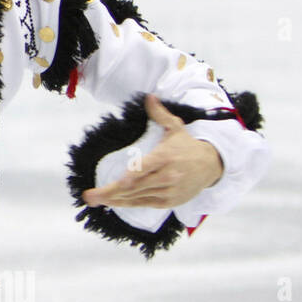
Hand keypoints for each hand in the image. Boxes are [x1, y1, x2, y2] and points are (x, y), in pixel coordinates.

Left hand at [83, 95, 224, 209]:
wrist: (212, 166)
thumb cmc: (187, 146)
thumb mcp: (175, 127)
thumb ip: (159, 114)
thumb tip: (149, 97)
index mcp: (165, 157)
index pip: (146, 167)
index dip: (133, 176)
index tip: (119, 182)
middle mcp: (167, 176)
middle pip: (136, 186)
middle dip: (111, 192)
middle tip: (89, 196)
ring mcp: (168, 191)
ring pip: (137, 198)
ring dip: (114, 200)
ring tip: (94, 200)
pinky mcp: (169, 202)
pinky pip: (144, 204)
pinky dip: (128, 204)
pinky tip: (113, 202)